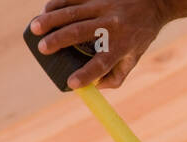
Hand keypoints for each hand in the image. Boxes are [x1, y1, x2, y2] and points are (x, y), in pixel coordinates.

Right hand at [29, 0, 170, 89]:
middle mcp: (112, 25)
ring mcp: (103, 6)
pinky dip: (56, 4)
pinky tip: (44, 11)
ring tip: (34, 29)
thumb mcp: (134, 57)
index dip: (87, 75)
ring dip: (51, 20)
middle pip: (81, 32)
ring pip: (72, 12)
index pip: (104, 63)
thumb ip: (117, 75)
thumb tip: (95, 88)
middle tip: (42, 49)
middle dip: (59, 40)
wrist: (152, 3)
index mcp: (123, 45)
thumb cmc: (139, 34)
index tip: (71, 83)